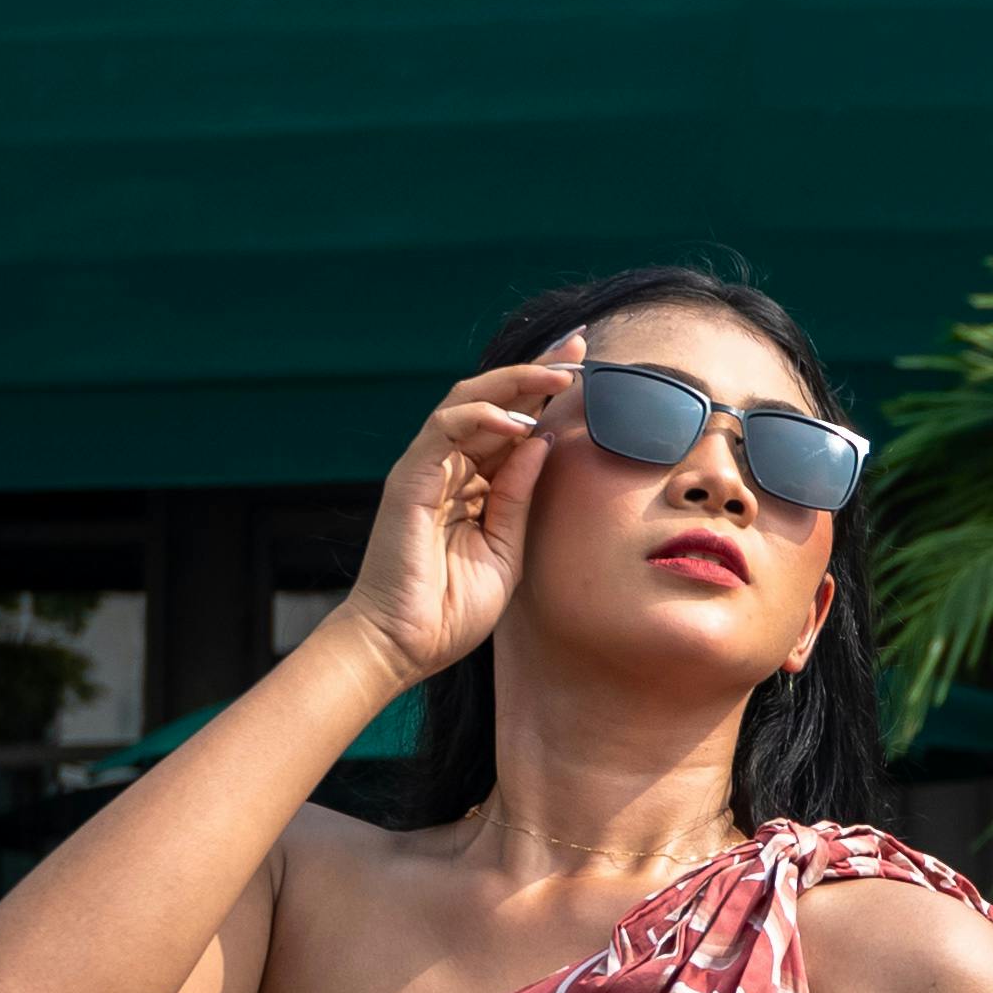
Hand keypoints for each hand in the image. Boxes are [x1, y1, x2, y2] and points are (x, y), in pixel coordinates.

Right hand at [344, 332, 583, 687]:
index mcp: (475, 484)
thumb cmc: (451, 608)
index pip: (513, 424)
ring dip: (515, 383)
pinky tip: (520, 423)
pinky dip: (481, 418)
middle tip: (581, 347)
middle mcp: (450, 468)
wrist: (404, 645)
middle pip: (493, 400)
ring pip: (467, 402)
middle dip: (537, 370)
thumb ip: (522, 495)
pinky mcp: (409, 480)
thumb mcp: (507, 547)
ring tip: (560, 376)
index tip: (589, 369)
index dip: (546, 394)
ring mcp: (427, 470)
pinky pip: (445, 432)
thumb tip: (545, 441)